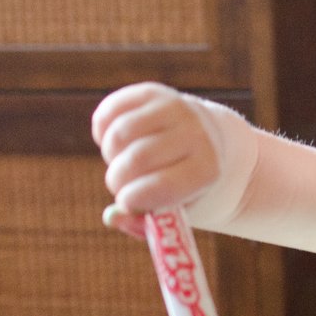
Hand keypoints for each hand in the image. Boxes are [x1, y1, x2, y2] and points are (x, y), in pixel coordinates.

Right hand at [92, 82, 220, 234]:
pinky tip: (116, 143)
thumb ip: (144, 223)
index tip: (127, 202)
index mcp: (207, 170)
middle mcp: (196, 133)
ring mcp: (175, 107)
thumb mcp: (176, 210)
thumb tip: (112, 217)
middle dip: (118, 179)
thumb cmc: (187, 186)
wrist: (213, 142)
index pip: (160, 187)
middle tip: (121, 184)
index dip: (132, 199)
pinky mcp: (152, 92)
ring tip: (121, 161)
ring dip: (110, 155)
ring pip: (118, 134)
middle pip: (136, 159)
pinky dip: (102, 132)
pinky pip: (109, 112)